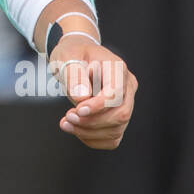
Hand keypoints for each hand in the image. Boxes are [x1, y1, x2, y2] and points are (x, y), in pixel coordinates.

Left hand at [51, 35, 136, 149]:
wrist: (76, 58)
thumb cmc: (73, 53)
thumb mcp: (68, 56)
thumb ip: (74, 75)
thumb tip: (81, 97)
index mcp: (117, 68)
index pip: (116, 93)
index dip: (98, 106)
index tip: (77, 110)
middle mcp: (127, 86)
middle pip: (121, 114)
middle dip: (92, 121)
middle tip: (68, 117)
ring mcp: (125, 103)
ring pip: (116, 129)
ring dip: (89, 132)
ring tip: (66, 123)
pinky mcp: (118, 117)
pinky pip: (112, 138)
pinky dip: (93, 139)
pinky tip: (77, 130)